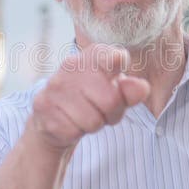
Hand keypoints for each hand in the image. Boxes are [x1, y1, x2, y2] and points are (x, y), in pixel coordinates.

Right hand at [27, 44, 149, 152]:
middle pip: (110, 100)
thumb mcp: (114, 93)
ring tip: (86, 116)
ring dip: (95, 125)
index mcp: (92, 56)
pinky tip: (71, 123)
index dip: (117, 62)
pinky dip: (77, 133)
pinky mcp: (45, 109)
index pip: (111, 56)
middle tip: (103, 110)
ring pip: (93, 120)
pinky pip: (75, 131)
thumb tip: (143, 88)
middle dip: (112, 113)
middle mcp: (70, 66)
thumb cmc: (91, 100)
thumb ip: (130, 91)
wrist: (51, 117)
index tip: (119, 61)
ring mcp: (55, 87)